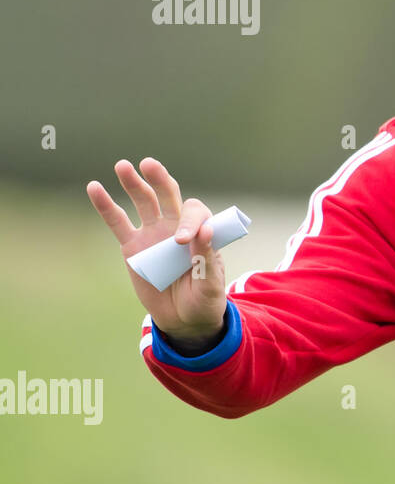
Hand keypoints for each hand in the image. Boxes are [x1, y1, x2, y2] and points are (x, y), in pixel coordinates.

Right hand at [87, 158, 227, 349]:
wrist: (184, 319)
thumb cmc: (204, 299)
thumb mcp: (211, 283)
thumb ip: (208, 257)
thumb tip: (205, 228)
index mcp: (202, 232)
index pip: (195, 214)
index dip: (190, 222)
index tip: (182, 242)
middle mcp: (177, 227)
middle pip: (169, 195)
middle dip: (160, 179)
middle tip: (148, 164)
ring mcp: (153, 234)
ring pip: (143, 202)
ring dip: (134, 183)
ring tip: (122, 166)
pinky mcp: (132, 246)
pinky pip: (117, 222)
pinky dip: (106, 205)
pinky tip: (94, 187)